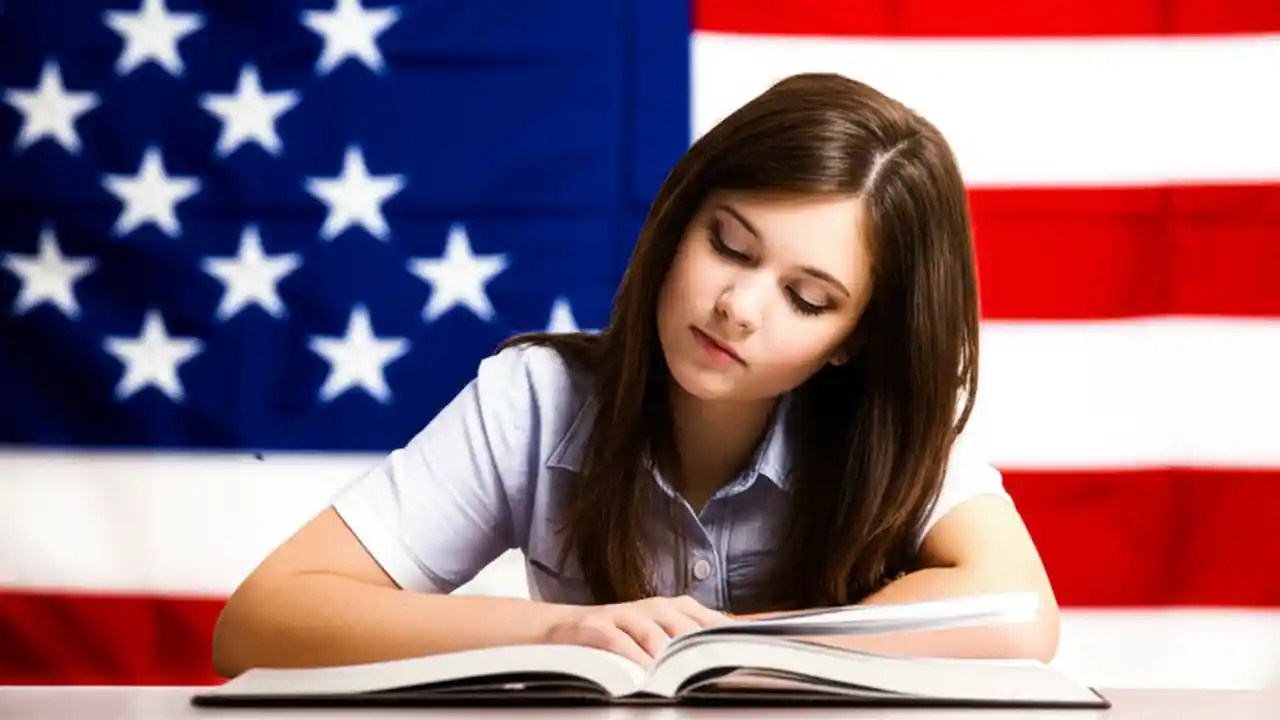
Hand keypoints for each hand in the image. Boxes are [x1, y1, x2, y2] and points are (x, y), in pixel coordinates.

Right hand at [541, 595, 732, 666]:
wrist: (565, 628)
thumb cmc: (622, 636)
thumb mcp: (659, 637)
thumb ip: (690, 645)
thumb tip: (730, 664)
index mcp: (677, 608)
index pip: (712, 622)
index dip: (728, 641)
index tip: (742, 659)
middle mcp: (656, 607)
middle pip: (687, 629)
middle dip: (698, 654)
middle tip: (710, 676)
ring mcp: (627, 614)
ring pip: (655, 635)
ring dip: (666, 660)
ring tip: (676, 681)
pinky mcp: (598, 625)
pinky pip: (619, 642)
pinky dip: (632, 659)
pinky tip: (641, 676)